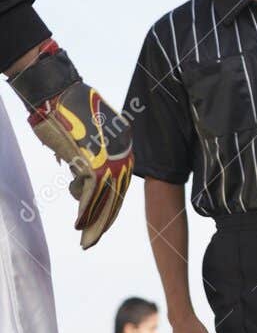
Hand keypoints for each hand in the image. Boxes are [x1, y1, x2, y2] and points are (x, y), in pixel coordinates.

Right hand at [8, 45, 132, 248]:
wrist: (56, 92)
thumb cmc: (65, 111)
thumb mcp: (85, 135)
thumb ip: (88, 155)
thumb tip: (81, 176)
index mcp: (124, 144)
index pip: (121, 182)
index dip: (110, 205)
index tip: (103, 220)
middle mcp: (123, 151)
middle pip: (116, 194)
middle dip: (104, 220)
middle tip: (94, 239)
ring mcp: (110, 158)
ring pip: (104, 199)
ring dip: (93, 222)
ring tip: (86, 239)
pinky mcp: (93, 162)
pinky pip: (90, 195)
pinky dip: (84, 212)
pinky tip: (79, 226)